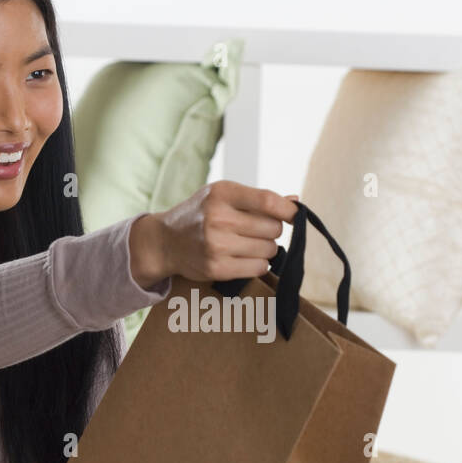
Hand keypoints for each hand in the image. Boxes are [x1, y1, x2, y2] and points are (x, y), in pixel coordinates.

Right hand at [129, 181, 298, 286]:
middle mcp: (218, 218)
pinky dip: (258, 264)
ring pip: (269, 250)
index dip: (288, 211)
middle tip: (257, 231)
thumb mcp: (223, 195)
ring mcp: (216, 245)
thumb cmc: (201, 214)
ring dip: (266, 249)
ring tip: (248, 244)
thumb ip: (258, 199)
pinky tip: (244, 257)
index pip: (268, 201)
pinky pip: (258, 268)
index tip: (294, 216)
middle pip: (273, 229)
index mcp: (222, 193)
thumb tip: (296, 201)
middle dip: (272, 230)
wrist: (165, 241)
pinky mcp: (216, 268)